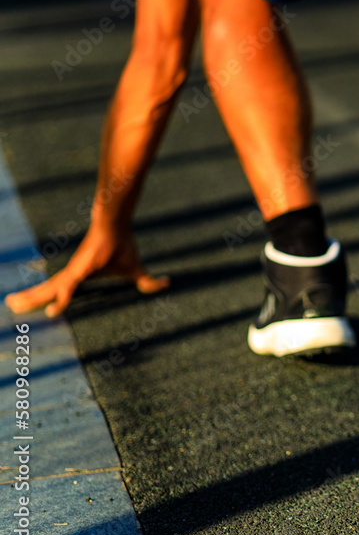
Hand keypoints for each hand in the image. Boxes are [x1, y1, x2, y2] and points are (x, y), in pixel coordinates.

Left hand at [4, 224, 168, 316]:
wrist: (116, 224)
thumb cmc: (123, 244)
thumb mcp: (136, 270)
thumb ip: (147, 281)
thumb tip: (167, 284)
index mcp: (81, 274)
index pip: (61, 289)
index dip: (51, 298)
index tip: (42, 310)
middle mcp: (73, 273)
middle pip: (48, 289)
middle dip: (29, 298)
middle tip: (11, 305)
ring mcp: (74, 271)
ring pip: (49, 289)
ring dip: (31, 298)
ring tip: (11, 304)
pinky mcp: (81, 269)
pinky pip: (69, 287)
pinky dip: (62, 299)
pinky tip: (53, 310)